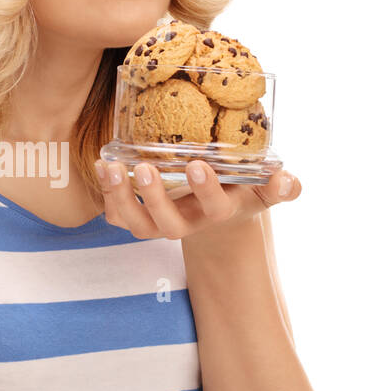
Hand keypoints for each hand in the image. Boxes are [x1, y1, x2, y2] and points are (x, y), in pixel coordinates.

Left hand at [94, 158, 299, 240]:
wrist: (217, 210)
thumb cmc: (240, 189)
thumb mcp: (262, 188)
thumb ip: (279, 186)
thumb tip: (288, 182)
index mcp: (219, 212)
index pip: (215, 208)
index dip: (206, 190)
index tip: (198, 165)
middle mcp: (188, 223)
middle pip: (169, 225)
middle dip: (156, 199)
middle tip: (145, 167)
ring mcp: (160, 224)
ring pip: (137, 225)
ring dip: (120, 199)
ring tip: (110, 167)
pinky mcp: (139, 219)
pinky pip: (118, 218)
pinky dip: (106, 198)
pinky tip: (102, 165)